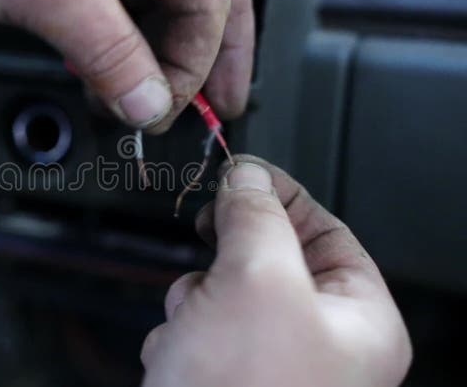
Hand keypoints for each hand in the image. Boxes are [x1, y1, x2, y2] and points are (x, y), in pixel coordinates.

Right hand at [141, 156, 411, 386]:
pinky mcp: (225, 379)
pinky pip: (199, 329)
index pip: (326, 231)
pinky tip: (183, 360)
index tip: (240, 175)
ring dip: (196, 302)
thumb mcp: (255, 278)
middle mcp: (320, 343)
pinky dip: (182, 335)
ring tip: (196, 331)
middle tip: (214, 260)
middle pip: (267, 259)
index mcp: (359, 319)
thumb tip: (247, 175)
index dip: (281, 197)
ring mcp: (270, 364)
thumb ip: (255, 214)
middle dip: (226, 262)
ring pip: (223, 292)